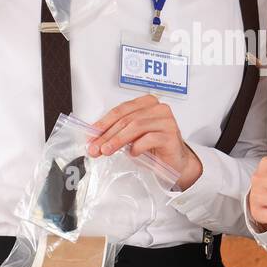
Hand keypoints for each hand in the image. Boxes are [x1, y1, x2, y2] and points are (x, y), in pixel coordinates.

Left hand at [86, 95, 201, 187]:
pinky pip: (150, 138)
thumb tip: (93, 137)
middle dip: (107, 135)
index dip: (103, 123)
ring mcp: (166, 121)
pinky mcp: (171, 135)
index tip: (91, 136)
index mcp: (147, 103)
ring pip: (136, 126)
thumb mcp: (132, 137)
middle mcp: (158, 109)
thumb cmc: (154, 148)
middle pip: (126, 119)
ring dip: (117, 140)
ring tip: (107, 151)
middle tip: (95, 148)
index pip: (120, 110)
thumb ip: (117, 132)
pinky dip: (137, 146)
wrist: (175, 163)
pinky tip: (132, 153)